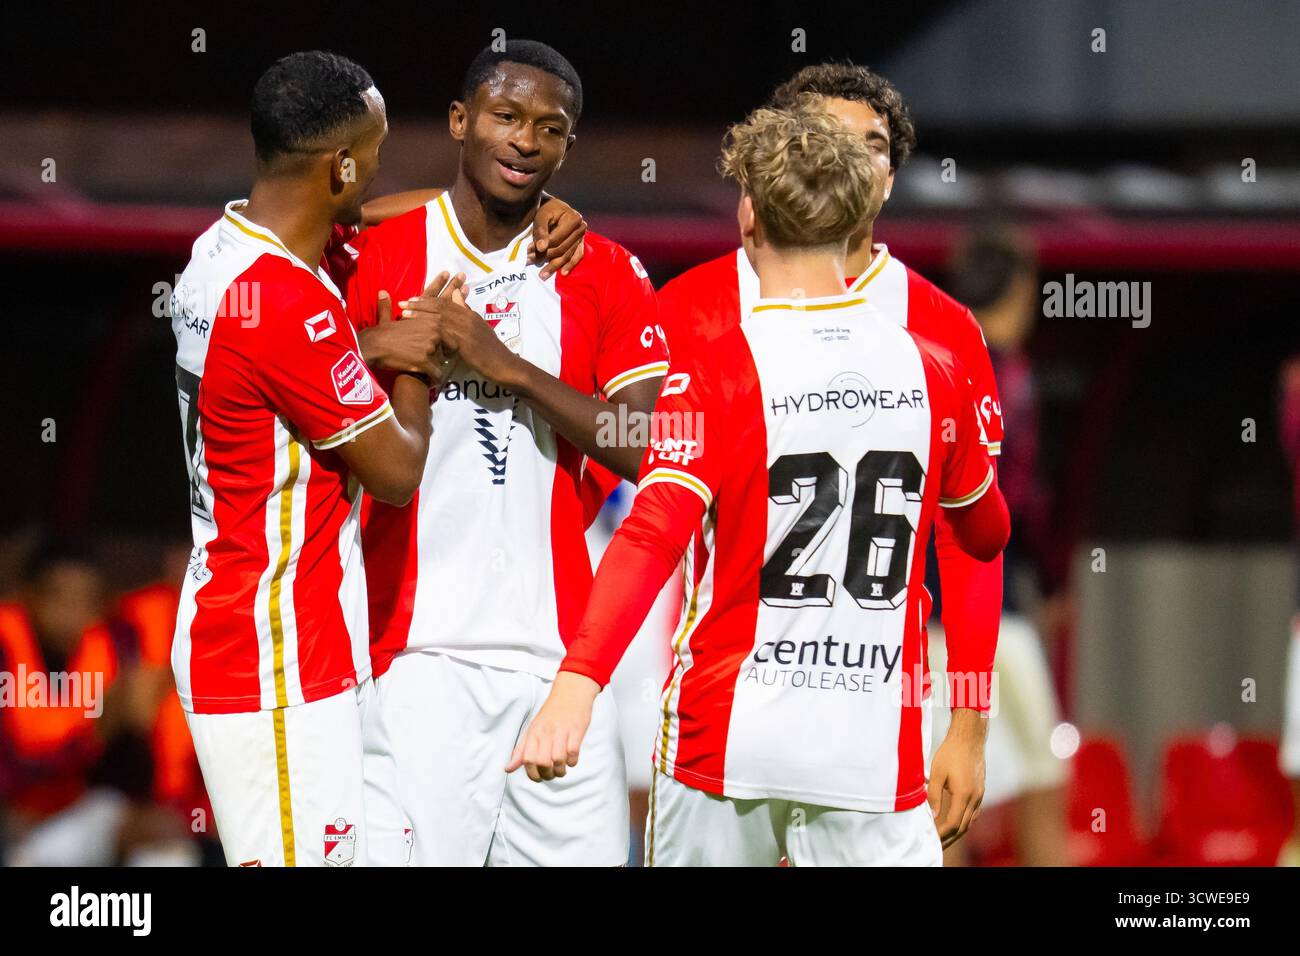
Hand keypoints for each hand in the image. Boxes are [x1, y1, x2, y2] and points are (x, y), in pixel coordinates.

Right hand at [357, 271, 464, 383]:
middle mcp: (435, 331)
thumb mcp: (389, 316)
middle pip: (452, 346)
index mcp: (431, 318)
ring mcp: (431, 346)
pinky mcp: (425, 361)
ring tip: (431, 369)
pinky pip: (437, 373)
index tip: (455, 344)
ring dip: (437, 365)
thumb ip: (391, 305)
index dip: (453, 336)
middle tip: (443, 359)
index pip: (451, 328)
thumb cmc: (381, 333)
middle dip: (447, 353)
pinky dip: (434, 378)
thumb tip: (382, 292)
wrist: (374, 347)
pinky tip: (432, 381)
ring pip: (443, 360)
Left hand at [398, 280, 521, 384]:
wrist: (505, 366)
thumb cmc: (492, 351)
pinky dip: (429, 330)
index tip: (412, 299)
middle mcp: (468, 318)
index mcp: (470, 314)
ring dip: (420, 315)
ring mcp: (467, 329)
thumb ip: (467, 314)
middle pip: (440, 307)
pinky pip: (445, 333)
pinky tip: (418, 332)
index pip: (445, 302)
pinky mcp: (465, 342)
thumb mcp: (480, 329)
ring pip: (440, 317)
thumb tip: (456, 297)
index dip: (428, 300)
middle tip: (403, 303)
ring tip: (405, 314)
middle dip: (419, 304)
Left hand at [505, 671, 600, 780]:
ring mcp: (562, 731)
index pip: (527, 759)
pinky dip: (572, 761)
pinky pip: (573, 752)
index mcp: (534, 732)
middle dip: (548, 775)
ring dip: (561, 770)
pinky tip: (571, 759)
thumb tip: (508, 768)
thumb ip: (521, 750)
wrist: (571, 692)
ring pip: (558, 760)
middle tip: (552, 774)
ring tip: (562, 769)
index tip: (538, 777)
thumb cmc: (551, 713)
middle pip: (543, 762)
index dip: (533, 774)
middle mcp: (546, 732)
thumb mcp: (533, 729)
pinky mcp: (577, 730)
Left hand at [530, 196, 585, 279]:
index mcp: (573, 218)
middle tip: (529, 262)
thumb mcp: (541, 217)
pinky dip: (570, 266)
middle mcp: (581, 228)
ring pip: (567, 255)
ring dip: (554, 266)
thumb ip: (541, 231)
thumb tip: (541, 248)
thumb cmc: (546, 210)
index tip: (528, 252)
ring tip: (542, 275)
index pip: (556, 239)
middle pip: (561, 248)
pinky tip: (562, 273)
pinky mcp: (580, 243)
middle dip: (545, 257)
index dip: (543, 247)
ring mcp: (582, 237)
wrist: (553, 208)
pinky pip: (577, 256)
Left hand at [927, 708, 987, 847]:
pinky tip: (955, 822)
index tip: (931, 839)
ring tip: (944, 838)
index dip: (941, 834)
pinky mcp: (980, 790)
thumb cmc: (951, 752)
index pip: (953, 824)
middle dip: (949, 838)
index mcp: (964, 795)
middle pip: (963, 827)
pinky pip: (973, 813)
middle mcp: (975, 798)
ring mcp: (980, 795)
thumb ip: (934, 796)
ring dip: (957, 832)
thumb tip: (933, 816)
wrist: (970, 737)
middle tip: (936, 846)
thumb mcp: (936, 773)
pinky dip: (964, 821)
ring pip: (970, 821)